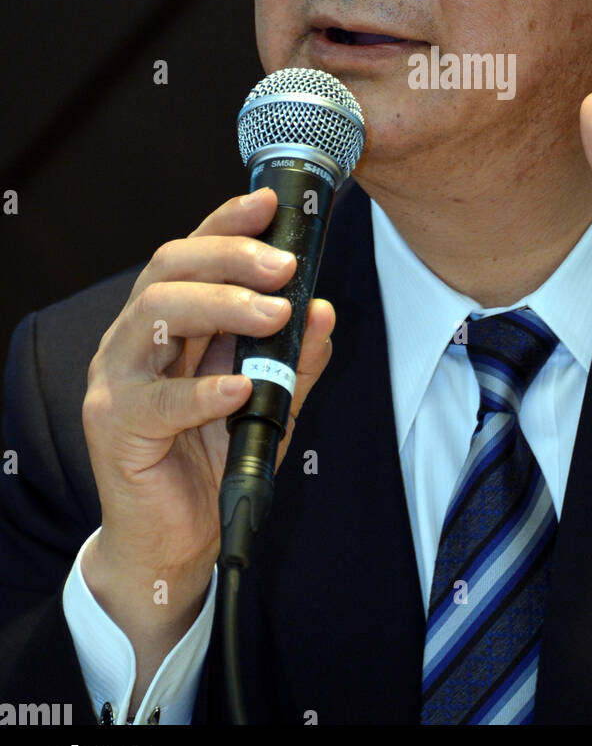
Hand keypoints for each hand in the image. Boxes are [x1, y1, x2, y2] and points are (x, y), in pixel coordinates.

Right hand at [82, 188, 334, 600]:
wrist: (175, 541)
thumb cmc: (212, 459)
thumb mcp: (269, 403)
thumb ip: (294, 360)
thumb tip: (323, 311)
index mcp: (166, 323)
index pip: (189, 253)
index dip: (227, 223)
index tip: (270, 204)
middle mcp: (133, 340)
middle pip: (168, 270)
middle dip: (230, 257)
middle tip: (284, 266)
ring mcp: (116, 381)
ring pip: (154, 314)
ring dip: (220, 305)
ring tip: (272, 314)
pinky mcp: (114, 427)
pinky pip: (155, 401)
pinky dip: (202, 391)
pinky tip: (240, 389)